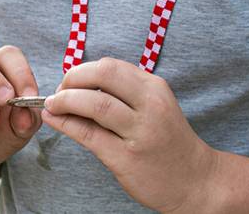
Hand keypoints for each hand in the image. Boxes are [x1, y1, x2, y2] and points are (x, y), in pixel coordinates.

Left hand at [40, 58, 215, 213]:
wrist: (196, 181)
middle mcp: (150, 105)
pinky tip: (54, 120)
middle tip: (59, 92)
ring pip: (94, 103)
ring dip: (64, 101)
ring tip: (52, 105)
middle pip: (102, 75)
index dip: (83, 70)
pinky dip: (65, 124)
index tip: (70, 81)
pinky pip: (89, 135)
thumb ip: (124, 94)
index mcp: (154, 88)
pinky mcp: (126, 158)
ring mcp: (139, 132)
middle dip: (72, 79)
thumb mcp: (154, 107)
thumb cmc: (168, 141)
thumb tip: (80, 84)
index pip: (110, 66)